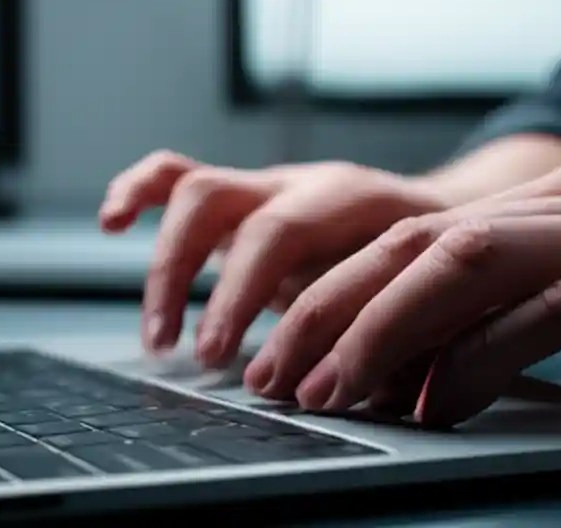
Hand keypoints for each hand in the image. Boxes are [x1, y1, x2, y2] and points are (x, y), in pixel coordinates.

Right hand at [98, 150, 451, 367]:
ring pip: (190, 189)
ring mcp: (266, 185)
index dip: (238, 293)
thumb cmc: (434, 270)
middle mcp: (300, 182)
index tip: (220, 357)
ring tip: (157, 336)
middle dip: (189, 282)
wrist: (449, 223)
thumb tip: (352, 384)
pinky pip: (177, 176)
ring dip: (164, 265)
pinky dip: (138, 194)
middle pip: (218, 205)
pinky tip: (112, 221)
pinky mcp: (241, 196)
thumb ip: (386, 328)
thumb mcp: (424, 294)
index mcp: (350, 200)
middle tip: (193, 357)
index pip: (277, 231)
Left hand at [245, 145, 560, 424]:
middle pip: (422, 240)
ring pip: (463, 262)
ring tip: (325, 392)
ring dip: (378, 331)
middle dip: (332, 308)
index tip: (300, 346)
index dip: (354, 290)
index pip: (435, 231)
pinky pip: (550, 311)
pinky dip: (479, 360)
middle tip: (274, 373)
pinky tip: (437, 407)